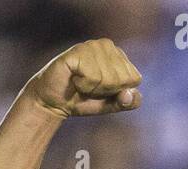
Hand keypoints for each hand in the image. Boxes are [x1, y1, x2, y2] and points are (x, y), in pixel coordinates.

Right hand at [26, 39, 141, 118]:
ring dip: (92, 89)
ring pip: (108, 78)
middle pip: (122, 79)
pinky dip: (83, 85)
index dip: (117, 93)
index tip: (101, 91)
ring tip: (80, 84)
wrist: (52, 102)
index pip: (135, 79)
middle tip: (89, 88)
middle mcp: (108, 45)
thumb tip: (130, 94)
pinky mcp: (79, 51)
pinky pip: (93, 76)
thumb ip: (126, 102)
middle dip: (105, 91)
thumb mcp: (108, 105)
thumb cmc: (80, 100)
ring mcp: (93, 45)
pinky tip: (74, 79)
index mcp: (119, 56)